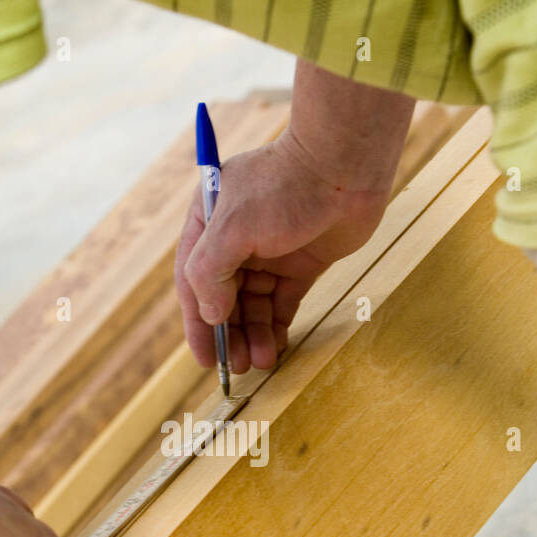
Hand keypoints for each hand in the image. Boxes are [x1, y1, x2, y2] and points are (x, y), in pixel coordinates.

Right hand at [175, 129, 391, 373]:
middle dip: (229, 335)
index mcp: (208, 224)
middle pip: (223, 299)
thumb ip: (210, 273)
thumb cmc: (284, 187)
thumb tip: (210, 315)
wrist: (344, 167)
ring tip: (261, 362)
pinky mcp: (301, 263)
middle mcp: (234, 240)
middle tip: (237, 369)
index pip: (192, 282)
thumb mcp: (232, 228)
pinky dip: (277, 326)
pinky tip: (277, 347)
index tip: (204, 359)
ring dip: (253, 335)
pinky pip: (282, 303)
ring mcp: (269, 252)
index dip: (197, 324)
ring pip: (253, 305)